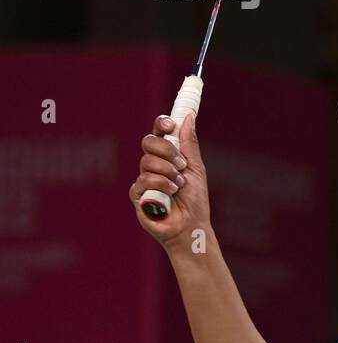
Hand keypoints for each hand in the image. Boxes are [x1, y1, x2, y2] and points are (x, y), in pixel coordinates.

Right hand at [128, 113, 211, 251]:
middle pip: (148, 142)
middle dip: (167, 151)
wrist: (191, 225)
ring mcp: (143, 179)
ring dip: (168, 173)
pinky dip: (161, 185)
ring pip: (147, 162)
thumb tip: (188, 117)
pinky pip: (143, 180)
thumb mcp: (196, 169)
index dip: (161, 125)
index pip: (158, 133)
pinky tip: (170, 194)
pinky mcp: (136, 194)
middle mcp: (153, 165)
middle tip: (181, 165)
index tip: (169, 126)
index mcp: (168, 156)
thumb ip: (189, 145)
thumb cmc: (195, 200)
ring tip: (178, 186)